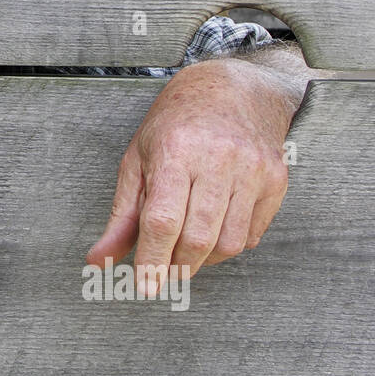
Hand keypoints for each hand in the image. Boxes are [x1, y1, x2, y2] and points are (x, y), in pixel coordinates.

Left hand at [85, 58, 298, 293]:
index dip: (152, 260)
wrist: (231, 89)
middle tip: (162, 271)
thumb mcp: (137, 161)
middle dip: (176, 267)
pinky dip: (228, 245)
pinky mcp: (276, 180)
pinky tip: (213, 231)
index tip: (144, 286)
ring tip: (186, 250)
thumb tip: (98, 260)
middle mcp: (218, 159)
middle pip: (198, 238)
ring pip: (229, 243)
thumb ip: (121, 217)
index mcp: (175, 151)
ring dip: (203, 260)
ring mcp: (252, 170)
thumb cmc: (176, 125)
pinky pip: (252, 234)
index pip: (163, 221)